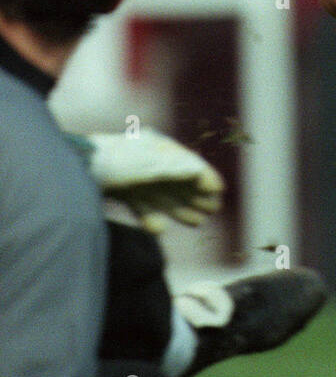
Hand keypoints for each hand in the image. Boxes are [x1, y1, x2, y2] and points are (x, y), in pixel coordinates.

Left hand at [87, 129, 223, 232]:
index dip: (205, 176)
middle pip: (177, 180)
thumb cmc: (113, 162)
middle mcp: (148, 161)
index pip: (187, 163)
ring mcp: (134, 176)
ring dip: (180, 208)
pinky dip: (151, 216)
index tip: (219, 191)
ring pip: (163, 195)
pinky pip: (141, 204)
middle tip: (213, 210)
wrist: (75, 169)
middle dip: (196, 196)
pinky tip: (159, 227)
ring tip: (197, 222)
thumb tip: (199, 171)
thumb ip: (175, 168)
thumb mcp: (148, 164)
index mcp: (157, 148)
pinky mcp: (121, 190)